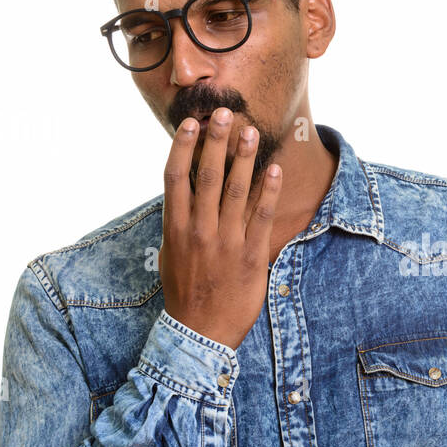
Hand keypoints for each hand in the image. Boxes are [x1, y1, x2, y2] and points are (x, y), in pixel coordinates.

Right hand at [159, 107, 281, 349]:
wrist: (200, 333)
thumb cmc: (185, 293)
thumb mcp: (171, 255)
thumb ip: (178, 223)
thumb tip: (182, 195)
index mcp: (175, 227)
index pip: (176, 176)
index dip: (184, 147)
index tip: (192, 123)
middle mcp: (199, 230)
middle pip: (208, 175)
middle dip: (217, 141)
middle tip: (225, 112)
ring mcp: (226, 242)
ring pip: (236, 190)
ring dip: (245, 158)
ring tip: (251, 132)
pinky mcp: (251, 255)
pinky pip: (262, 216)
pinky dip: (270, 191)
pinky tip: (276, 170)